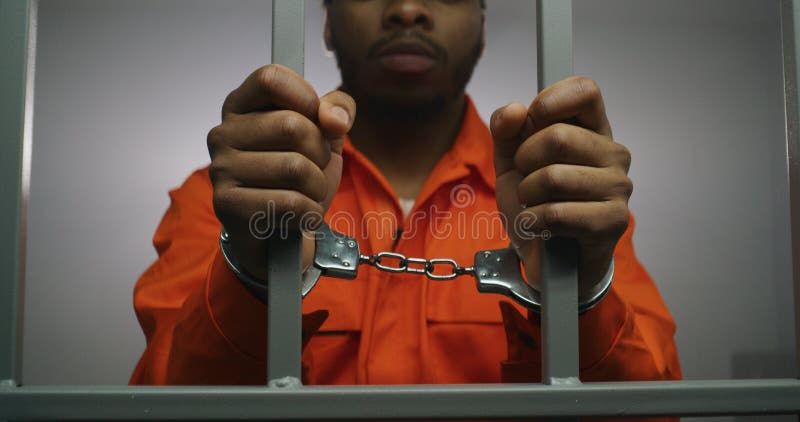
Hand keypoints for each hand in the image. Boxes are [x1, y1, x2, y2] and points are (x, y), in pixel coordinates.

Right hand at [207, 64, 355, 279]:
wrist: (280, 235)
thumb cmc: (300, 178)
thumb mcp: (325, 137)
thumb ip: (337, 111)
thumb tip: (333, 118)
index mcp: (242, 106)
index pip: (270, 78)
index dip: (305, 96)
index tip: (318, 120)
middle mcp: (223, 132)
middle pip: (292, 125)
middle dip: (320, 152)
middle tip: (314, 168)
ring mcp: (220, 168)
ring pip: (295, 167)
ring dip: (317, 187)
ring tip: (308, 194)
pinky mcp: (227, 204)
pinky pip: (290, 202)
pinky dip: (309, 212)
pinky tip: (300, 215)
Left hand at [490, 77, 631, 298]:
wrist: (545, 261)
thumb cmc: (535, 206)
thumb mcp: (511, 164)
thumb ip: (506, 132)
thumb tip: (516, 109)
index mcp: (592, 131)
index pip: (586, 91)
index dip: (550, 102)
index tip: (529, 122)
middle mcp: (613, 154)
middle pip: (558, 137)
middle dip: (524, 161)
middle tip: (525, 179)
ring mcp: (618, 187)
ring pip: (553, 177)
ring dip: (527, 195)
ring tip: (533, 205)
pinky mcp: (612, 221)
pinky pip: (556, 212)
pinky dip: (533, 221)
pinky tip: (539, 226)